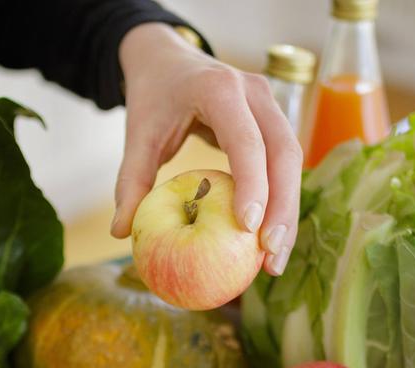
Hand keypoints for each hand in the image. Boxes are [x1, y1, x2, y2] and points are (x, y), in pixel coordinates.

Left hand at [112, 23, 301, 275]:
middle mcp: (255, 94)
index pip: (247, 140)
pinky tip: (271, 241)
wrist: (169, 59)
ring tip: (274, 261)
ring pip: (293, 161)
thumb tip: (121, 232)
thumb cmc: (154, 97)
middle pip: (285, 153)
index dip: (253, 184)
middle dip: (282, 208)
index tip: (249, 228)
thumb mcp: (139, 133)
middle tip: (269, 257)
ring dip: (288, 213)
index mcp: (219, 90)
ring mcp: (271, 106)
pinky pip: (286, 165)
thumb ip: (132, 180)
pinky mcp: (275, 122)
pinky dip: (282, 203)